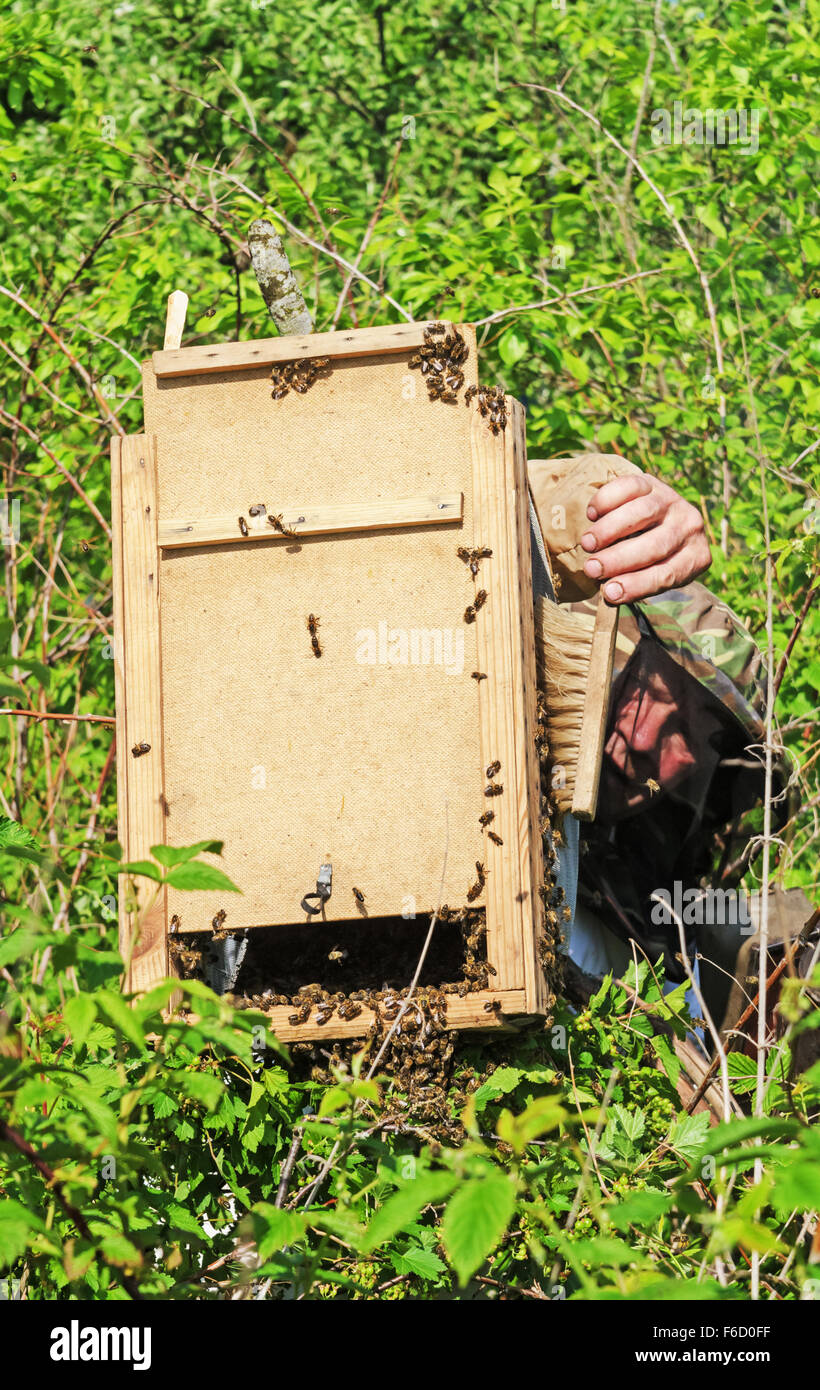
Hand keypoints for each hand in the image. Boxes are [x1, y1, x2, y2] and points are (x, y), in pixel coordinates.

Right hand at [580, 472, 710, 603]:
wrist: (656, 521)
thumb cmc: (650, 558)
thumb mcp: (652, 574)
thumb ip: (634, 583)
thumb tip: (609, 592)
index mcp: (696, 557)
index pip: (668, 574)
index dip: (637, 585)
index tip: (609, 593)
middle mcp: (690, 526)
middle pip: (655, 546)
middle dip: (618, 559)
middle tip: (591, 569)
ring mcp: (672, 500)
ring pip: (642, 513)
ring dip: (609, 530)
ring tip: (587, 544)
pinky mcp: (652, 481)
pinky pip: (629, 486)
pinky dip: (606, 501)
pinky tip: (591, 515)